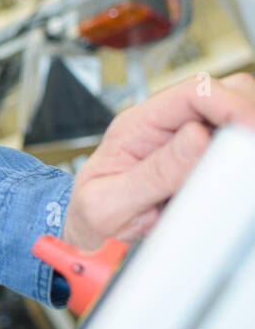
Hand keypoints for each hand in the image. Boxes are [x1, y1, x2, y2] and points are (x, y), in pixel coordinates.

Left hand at [60, 72, 254, 250]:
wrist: (89, 235)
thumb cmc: (91, 217)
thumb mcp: (110, 202)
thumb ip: (153, 173)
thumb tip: (197, 137)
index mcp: (134, 127)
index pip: (191, 93)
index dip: (228, 103)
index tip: (248, 130)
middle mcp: (161, 125)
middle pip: (219, 94)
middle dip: (243, 115)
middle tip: (250, 152)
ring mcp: (182, 140)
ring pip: (229, 116)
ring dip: (243, 135)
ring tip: (242, 166)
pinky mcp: (198, 158)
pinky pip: (229, 144)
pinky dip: (240, 155)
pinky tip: (236, 174)